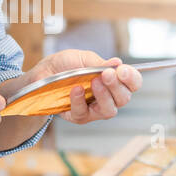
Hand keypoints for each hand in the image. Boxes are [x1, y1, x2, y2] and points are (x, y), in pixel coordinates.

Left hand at [26, 50, 141, 124]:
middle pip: (124, 98)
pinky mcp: (79, 116)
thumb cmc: (65, 65)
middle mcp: (108, 97)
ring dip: (104, 96)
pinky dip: (80, 101)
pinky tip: (76, 90)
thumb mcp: (81, 58)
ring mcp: (94, 109)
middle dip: (117, 86)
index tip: (123, 70)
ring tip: (94, 82)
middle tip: (107, 74)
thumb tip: (117, 63)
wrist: (42, 74)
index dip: (132, 79)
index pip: (133, 83)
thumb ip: (98, 63)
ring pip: (109, 110)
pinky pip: (84, 113)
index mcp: (114, 80)